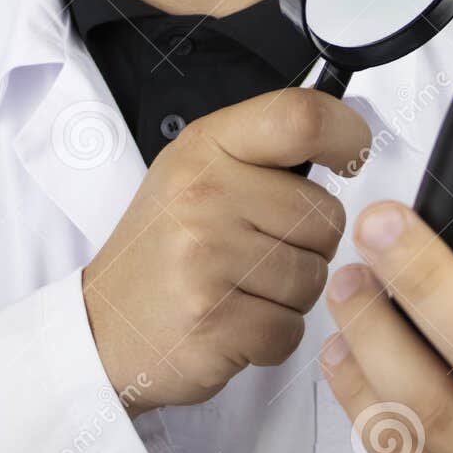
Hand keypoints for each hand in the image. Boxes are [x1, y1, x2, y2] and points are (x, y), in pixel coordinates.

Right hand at [85, 87, 369, 414]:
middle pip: (326, 214)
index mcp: (205, 147)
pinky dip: (271, 336)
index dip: (346, 134)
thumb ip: (261, 150)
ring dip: (290, 293)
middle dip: (310, 242)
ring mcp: (207, 258)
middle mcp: (204, 194)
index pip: (301, 117)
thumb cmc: (162, 249)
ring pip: (315, 277)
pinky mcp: (214, 320)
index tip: (350, 155)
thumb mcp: (195, 171)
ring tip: (239, 286)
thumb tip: (343, 133)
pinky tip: (232, 320)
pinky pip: (291, 329)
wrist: (102, 324)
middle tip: (258, 249)